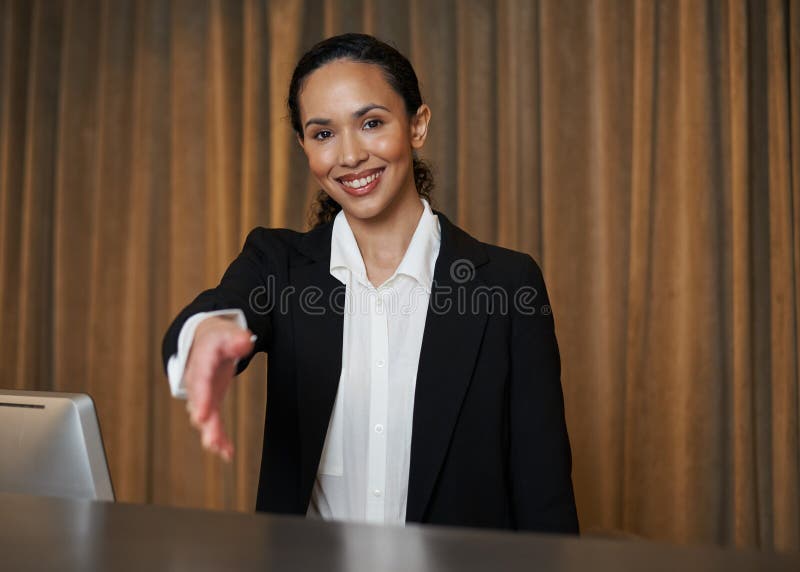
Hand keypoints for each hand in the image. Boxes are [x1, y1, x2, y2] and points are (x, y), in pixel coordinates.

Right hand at [183, 316, 255, 461]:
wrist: (205, 342)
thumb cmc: (217, 338)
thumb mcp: (227, 333)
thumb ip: (236, 339)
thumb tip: (244, 342)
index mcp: (200, 363)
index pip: (200, 381)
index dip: (202, 399)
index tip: (203, 415)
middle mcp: (197, 383)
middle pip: (200, 404)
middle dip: (206, 423)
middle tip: (211, 440)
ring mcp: (203, 396)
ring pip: (205, 418)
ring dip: (211, 433)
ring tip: (218, 448)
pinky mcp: (211, 405)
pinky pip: (214, 423)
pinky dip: (220, 438)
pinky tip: (227, 453)